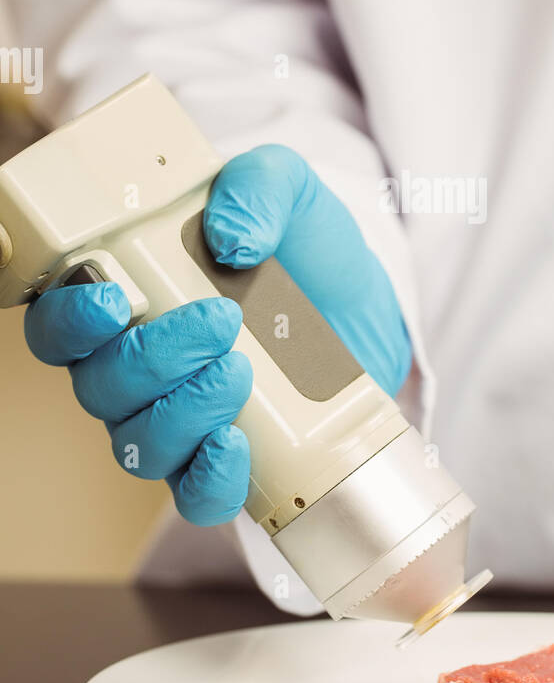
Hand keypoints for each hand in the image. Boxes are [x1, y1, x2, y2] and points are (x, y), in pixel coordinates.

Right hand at [24, 145, 411, 525]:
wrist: (367, 306)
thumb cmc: (305, 247)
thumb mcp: (289, 191)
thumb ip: (257, 187)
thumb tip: (230, 237)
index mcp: (127, 298)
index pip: (58, 325)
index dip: (69, 321)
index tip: (114, 301)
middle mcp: (136, 367)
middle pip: (97, 386)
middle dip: (152, 359)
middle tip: (219, 320)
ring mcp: (177, 417)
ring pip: (137, 443)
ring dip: (182, 412)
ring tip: (239, 371)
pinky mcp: (225, 458)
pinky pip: (193, 495)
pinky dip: (207, 477)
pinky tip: (232, 442)